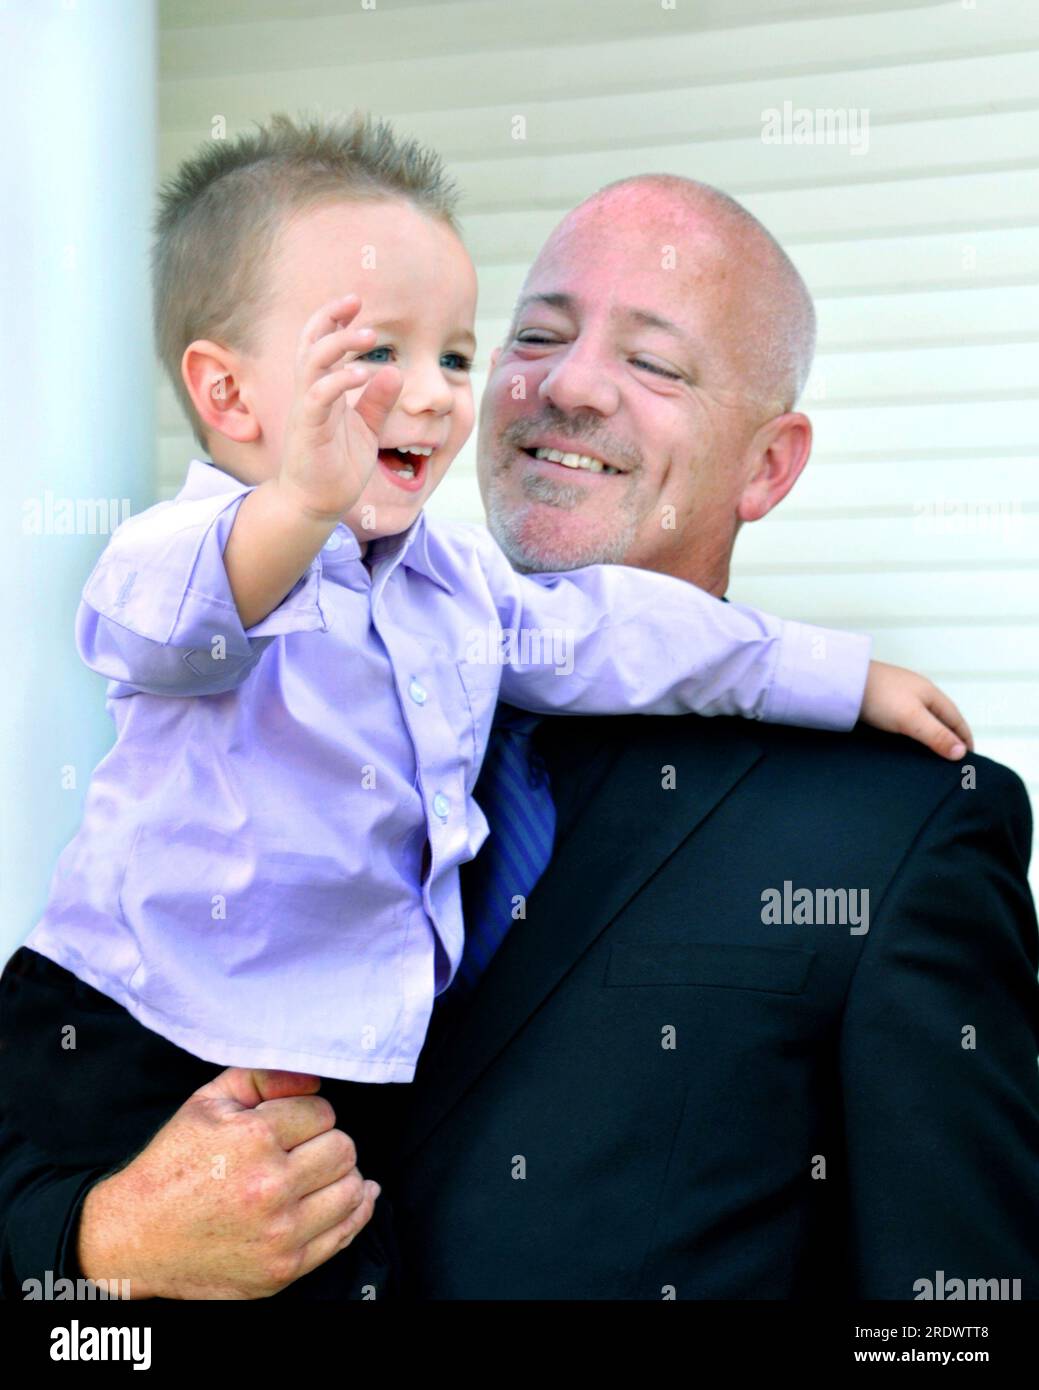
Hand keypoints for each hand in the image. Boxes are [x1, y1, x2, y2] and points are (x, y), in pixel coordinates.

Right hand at [76, 1067, 379, 1299]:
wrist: (135, 1235)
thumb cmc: (173, 1163)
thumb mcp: (208, 1101)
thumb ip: (264, 1077)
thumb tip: (314, 1079)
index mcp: (254, 1140)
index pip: (323, 1112)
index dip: (308, 1113)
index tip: (289, 1124)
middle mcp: (271, 1188)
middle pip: (343, 1149)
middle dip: (326, 1141)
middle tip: (302, 1148)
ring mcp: (281, 1234)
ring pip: (352, 1189)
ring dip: (341, 1176)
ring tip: (318, 1173)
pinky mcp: (284, 1270)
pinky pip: (345, 1233)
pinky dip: (355, 1211)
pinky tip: (353, 1196)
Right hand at [277, 293, 401, 522]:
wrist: (317, 503)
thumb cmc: (337, 466)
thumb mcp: (367, 429)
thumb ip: (378, 401)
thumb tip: (394, 372)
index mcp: (322, 390)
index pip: (320, 343)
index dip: (334, 319)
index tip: (355, 301)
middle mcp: (310, 393)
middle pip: (310, 341)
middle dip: (330, 317)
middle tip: (356, 301)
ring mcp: (307, 409)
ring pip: (313, 362)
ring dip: (339, 343)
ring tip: (369, 335)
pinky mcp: (309, 429)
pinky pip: (319, 395)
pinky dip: (340, 380)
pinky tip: (362, 374)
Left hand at [860, 660, 972, 759]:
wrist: (842, 680)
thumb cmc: (878, 696)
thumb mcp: (911, 718)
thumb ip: (936, 735)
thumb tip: (961, 753)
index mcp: (931, 694)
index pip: (957, 720)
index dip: (965, 739)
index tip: (969, 758)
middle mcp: (918, 693)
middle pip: (942, 719)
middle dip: (950, 737)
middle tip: (953, 760)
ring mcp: (900, 696)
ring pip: (923, 719)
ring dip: (931, 735)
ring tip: (932, 755)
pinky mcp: (883, 701)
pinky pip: (905, 720)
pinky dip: (912, 732)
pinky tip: (905, 741)